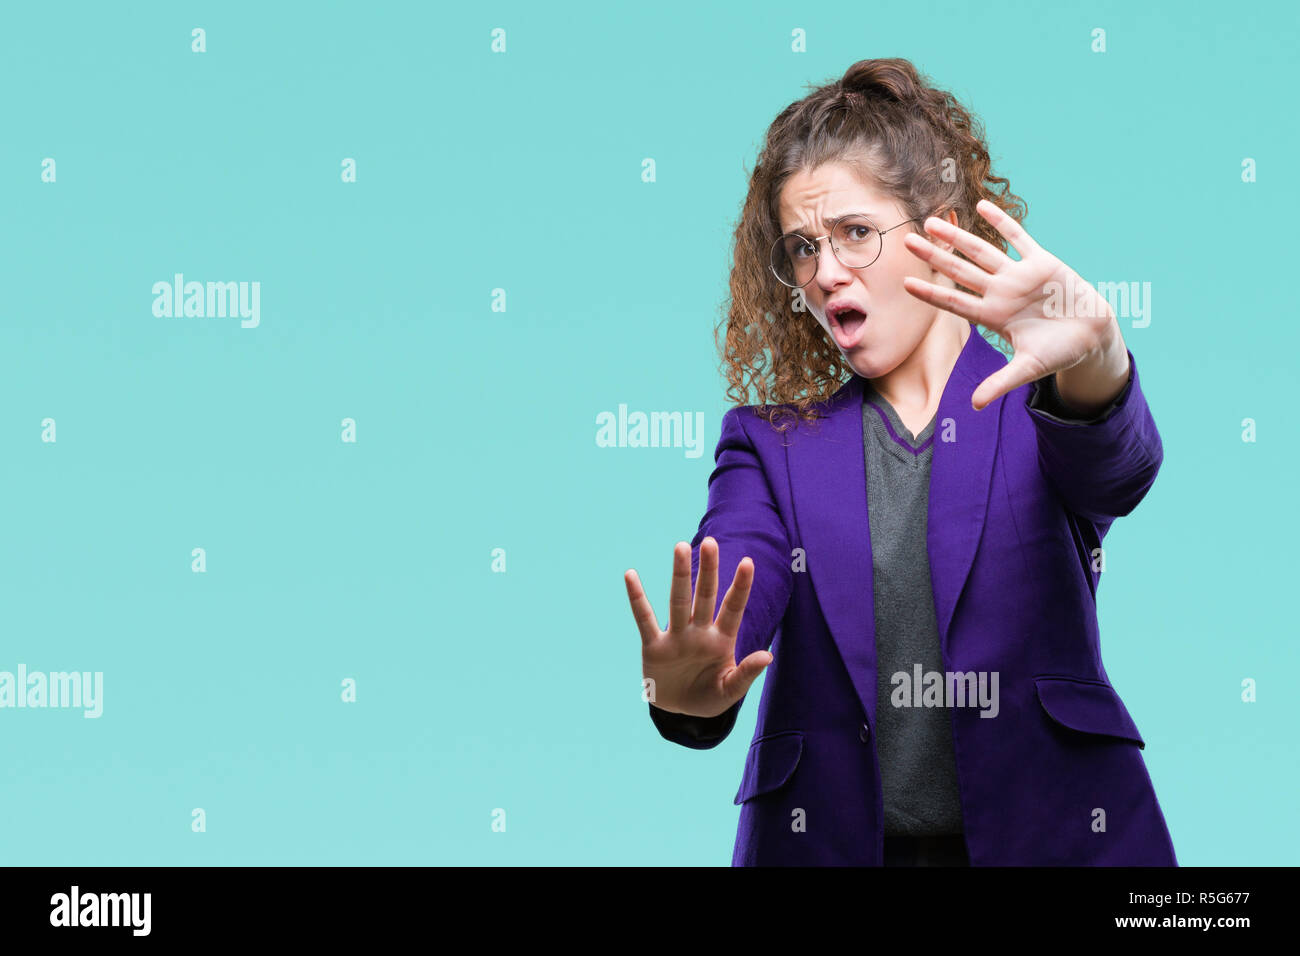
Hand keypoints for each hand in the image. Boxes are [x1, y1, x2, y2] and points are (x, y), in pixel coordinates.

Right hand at [626, 536, 771, 718]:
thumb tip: (768, 655)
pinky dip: (637, 598)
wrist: (679, 713)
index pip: (733, 608)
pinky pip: (644, 619)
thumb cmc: (709, 698)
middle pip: (705, 595)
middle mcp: (699, 632)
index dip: (740, 587)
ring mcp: (676, 637)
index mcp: (721, 640)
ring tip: (680, 547)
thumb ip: (746, 674)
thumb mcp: (730, 691)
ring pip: (678, 600)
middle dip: (708, 570)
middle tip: (710, 543)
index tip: (748, 562)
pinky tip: (631, 575)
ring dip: (679, 575)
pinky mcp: (654, 647)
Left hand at [902, 199, 1127, 411]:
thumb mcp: (1028, 369)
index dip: (930, 293)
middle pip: (959, 271)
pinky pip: (1019, 238)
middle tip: (905, 241)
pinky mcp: (1042, 262)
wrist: (1092, 335)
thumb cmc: (1058, 352)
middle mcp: (1000, 293)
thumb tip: (975, 406)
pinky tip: (983, 205)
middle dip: (933, 257)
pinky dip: (1002, 222)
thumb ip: (1000, 383)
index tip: (906, 283)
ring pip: (981, 251)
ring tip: (931, 222)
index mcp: (993, 316)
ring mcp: (1018, 276)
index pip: (954, 302)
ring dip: (957, 236)